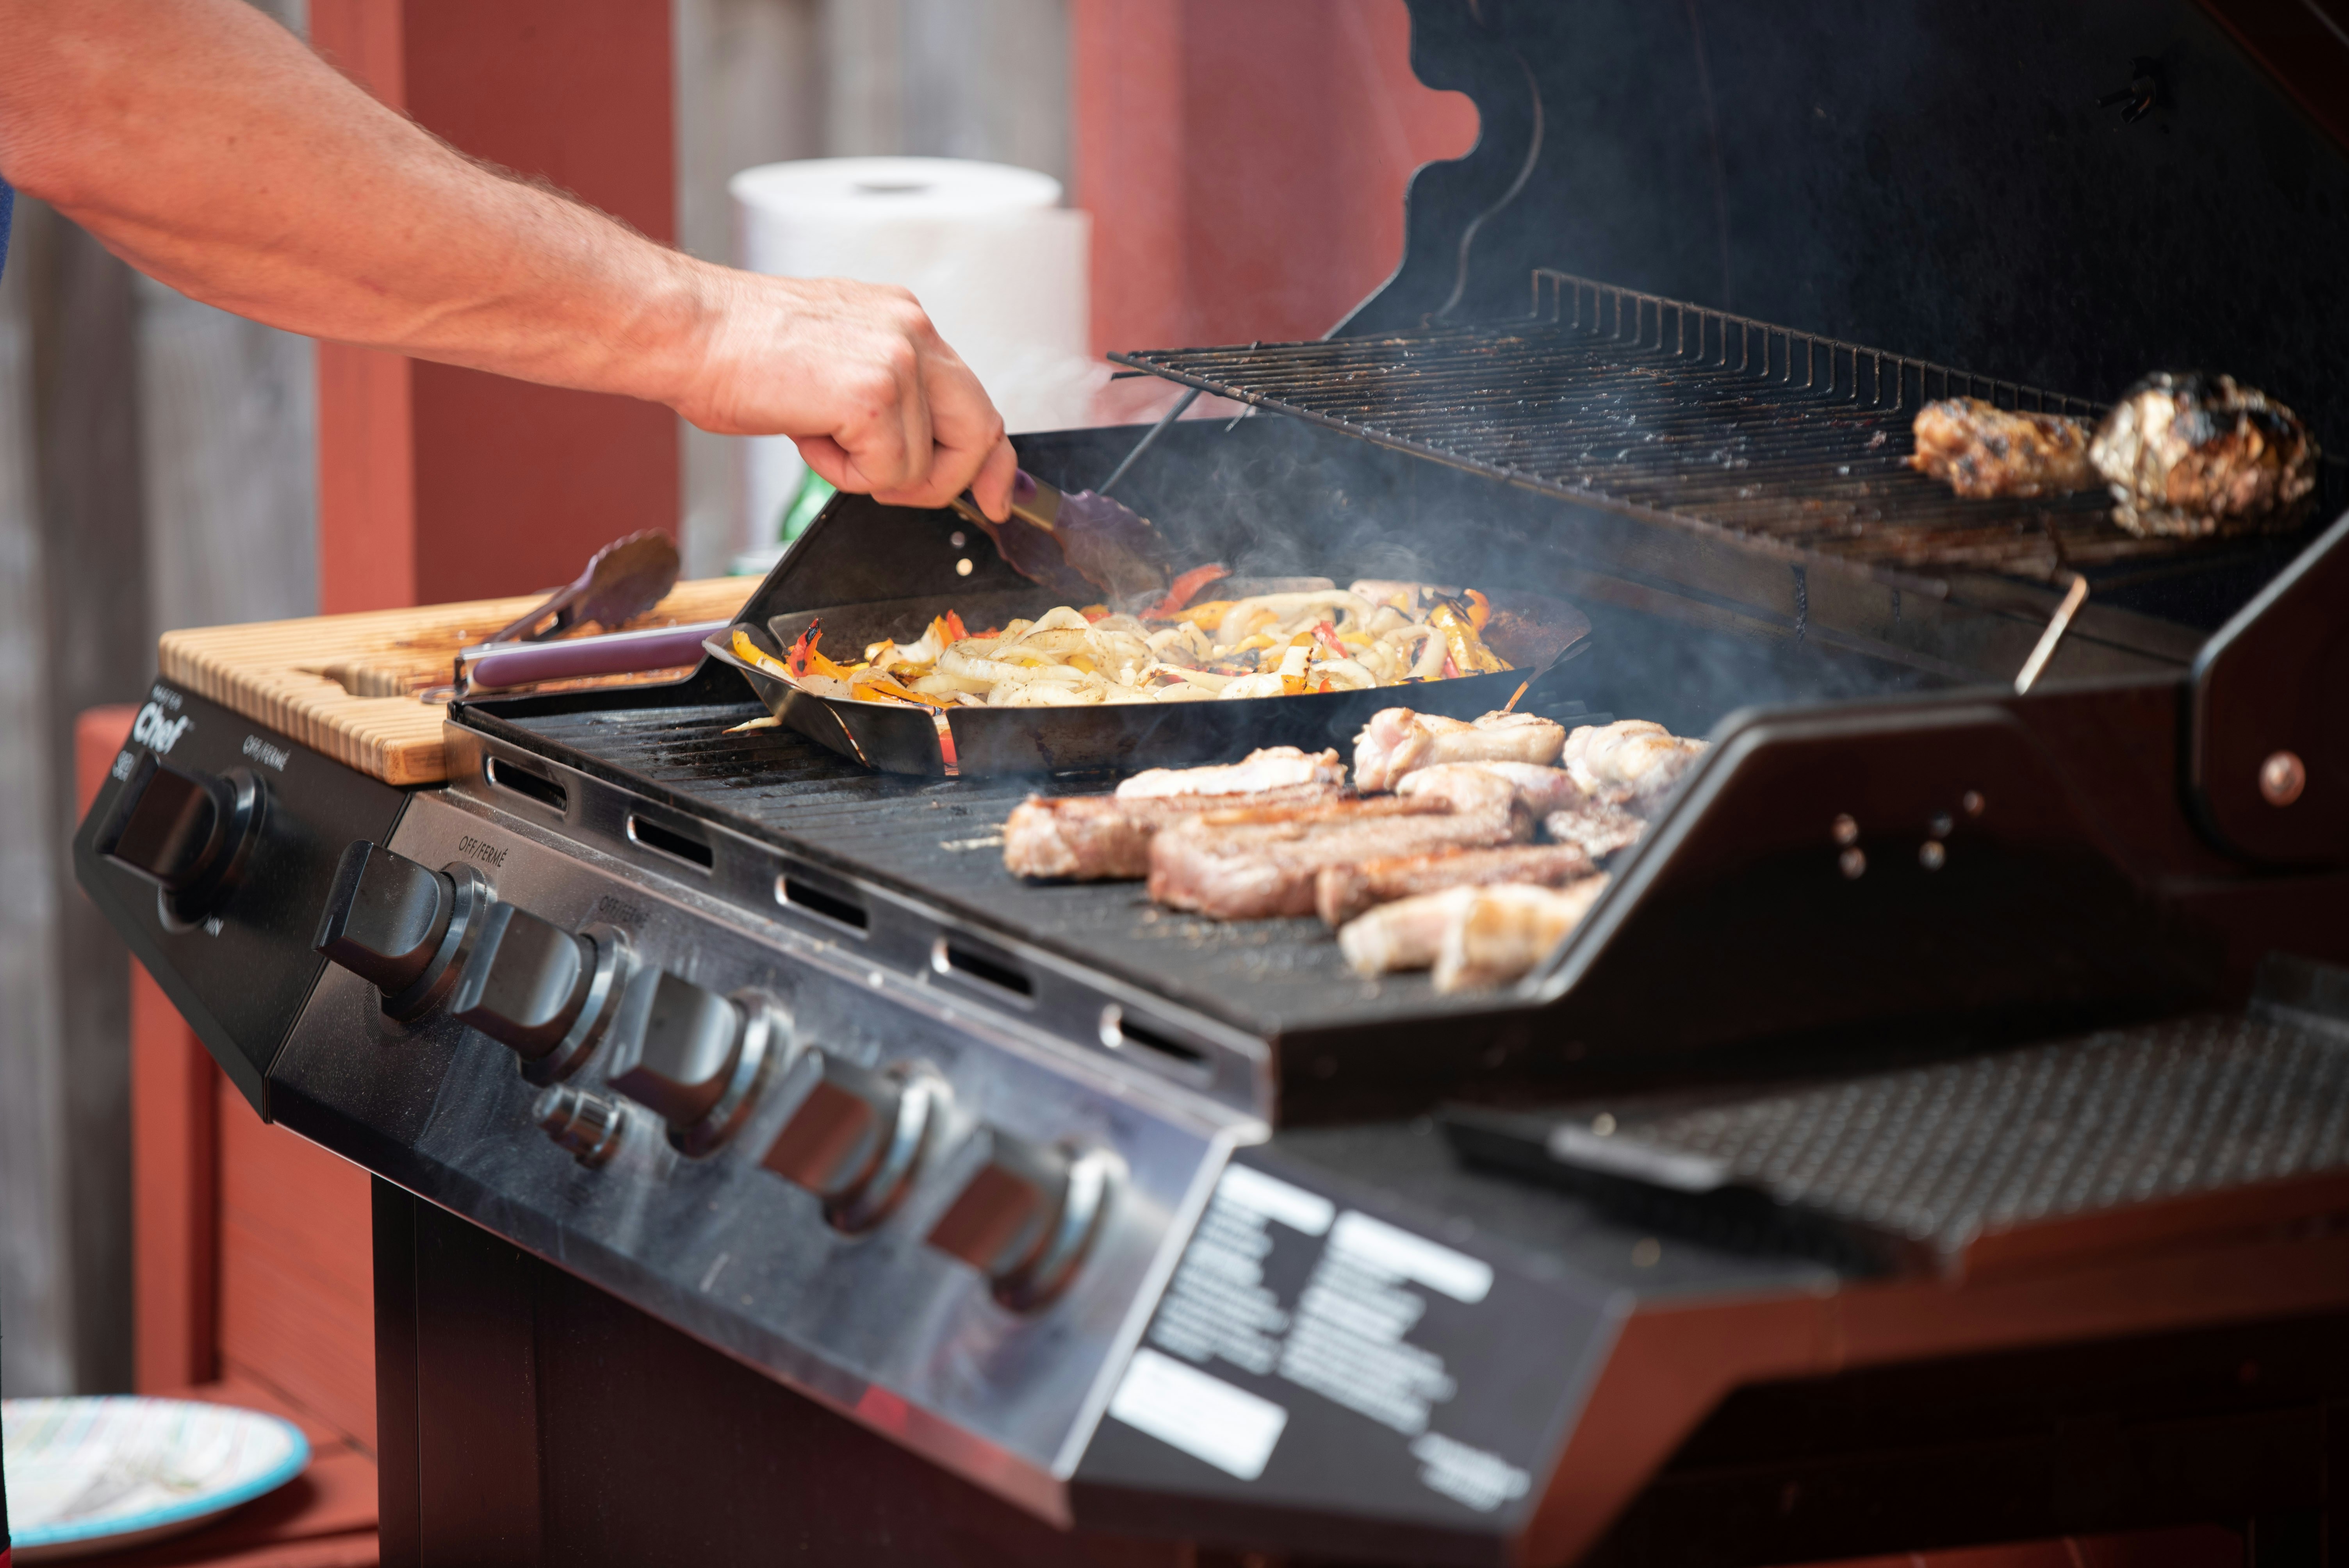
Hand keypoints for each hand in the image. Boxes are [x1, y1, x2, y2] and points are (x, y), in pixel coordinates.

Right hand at [675, 268, 1017, 521]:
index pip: (977, 400)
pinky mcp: (876, 395)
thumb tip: (910, 448)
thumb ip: (885, 395)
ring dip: (867, 473)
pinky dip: (843, 474)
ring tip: (816, 433)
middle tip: (895, 489)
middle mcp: (912, 333)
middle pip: (979, 432)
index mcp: (904, 323)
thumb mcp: (834, 361)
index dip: (994, 461)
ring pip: (922, 465)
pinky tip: (807, 434)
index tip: (998, 497)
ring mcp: (899, 361)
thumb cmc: (739, 350)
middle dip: (944, 481)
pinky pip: (887, 473)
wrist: (688, 330)